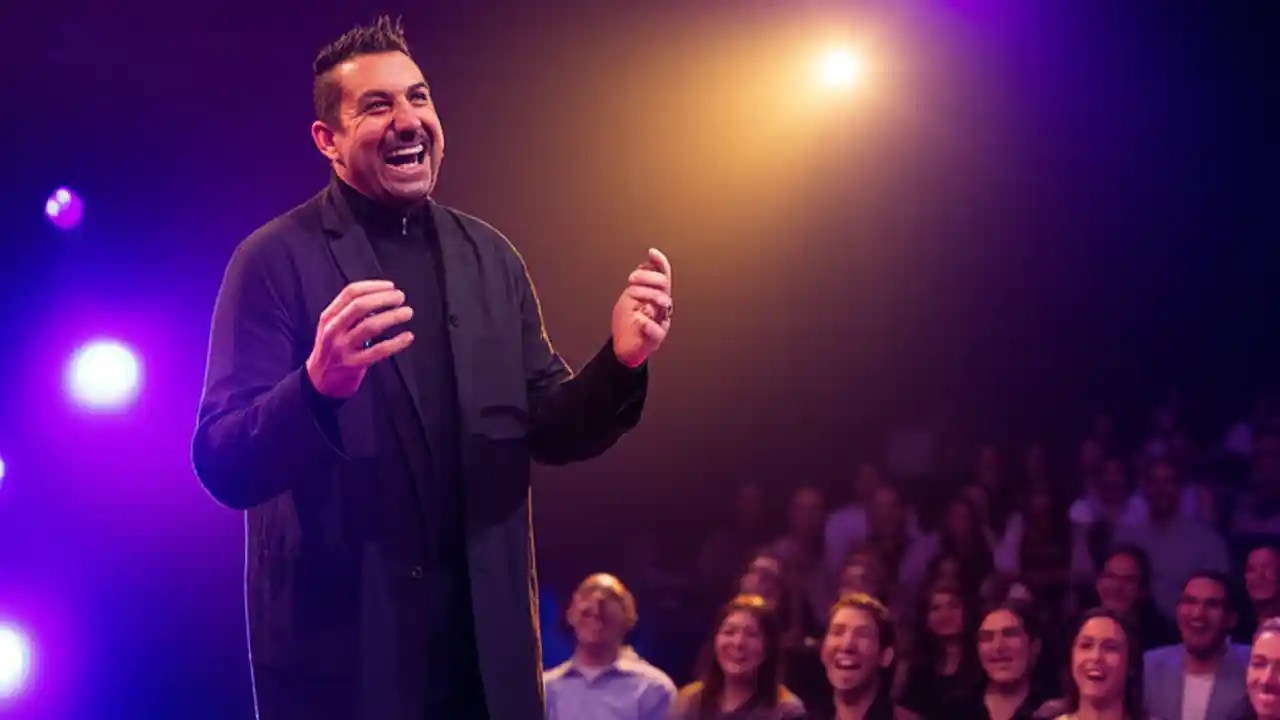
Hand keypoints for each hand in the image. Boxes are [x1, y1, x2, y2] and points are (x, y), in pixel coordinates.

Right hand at [306, 280, 414, 397]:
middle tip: (400, 297)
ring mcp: (343, 347)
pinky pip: (378, 351)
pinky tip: (407, 337)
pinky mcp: (353, 364)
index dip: (373, 286)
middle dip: (384, 298)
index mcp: (329, 316)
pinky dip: (396, 342)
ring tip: (407, 312)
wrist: (319, 380)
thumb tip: (380, 297)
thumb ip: (350, 312)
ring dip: (392, 317)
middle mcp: (334, 330)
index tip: (391, 286)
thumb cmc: (332, 349)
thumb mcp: (332, 326)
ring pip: (370, 326)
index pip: (350, 292)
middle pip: (360, 306)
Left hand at [611, 248, 672, 367]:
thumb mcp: (628, 299)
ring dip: (646, 295)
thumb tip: (645, 266)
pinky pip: (655, 329)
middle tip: (631, 280)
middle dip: (647, 277)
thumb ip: (638, 284)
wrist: (623, 349)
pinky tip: (639, 321)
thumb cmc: (627, 324)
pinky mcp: (657, 337)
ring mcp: (660, 321)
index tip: (651, 252)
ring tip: (633, 298)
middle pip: (664, 283)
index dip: (660, 262)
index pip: (662, 275)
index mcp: (655, 296)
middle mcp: (661, 307)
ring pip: (663, 300)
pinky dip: (646, 324)